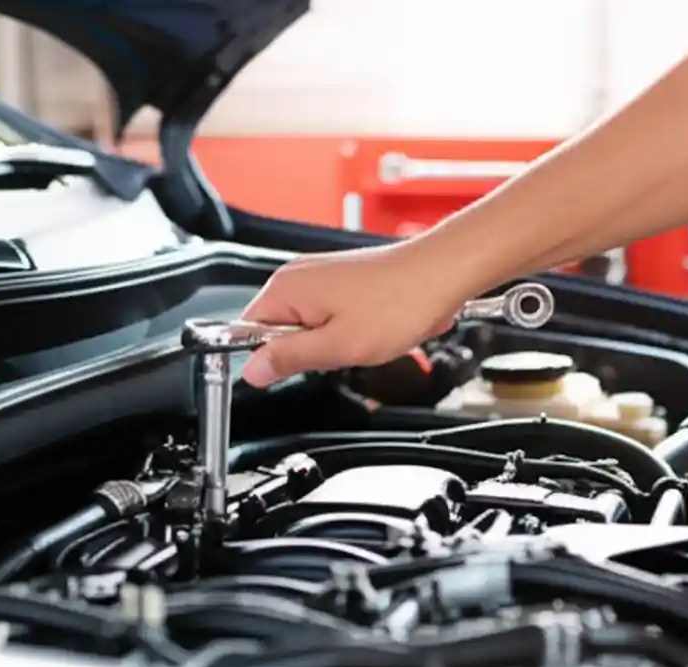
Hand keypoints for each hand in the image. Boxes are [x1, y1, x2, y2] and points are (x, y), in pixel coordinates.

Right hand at [239, 242, 471, 387]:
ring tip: (363, 336)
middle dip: (308, 350)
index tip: (293, 370)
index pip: (246, 332)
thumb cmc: (399, 303)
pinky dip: (348, 329)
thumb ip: (289, 359)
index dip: (269, 359)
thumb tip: (252, 370)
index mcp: (286, 288)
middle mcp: (298, 276)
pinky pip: (329, 316)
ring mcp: (320, 276)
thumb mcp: (337, 347)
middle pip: (278, 330)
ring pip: (307, 326)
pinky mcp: (341, 280)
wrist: (441, 274)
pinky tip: (372, 327)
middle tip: (341, 350)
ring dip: (332, 341)